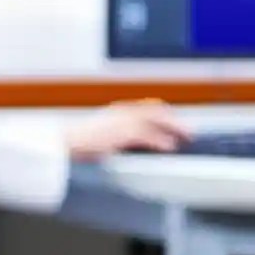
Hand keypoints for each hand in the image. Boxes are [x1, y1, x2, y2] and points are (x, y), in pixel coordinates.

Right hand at [63, 99, 190, 160]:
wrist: (66, 142)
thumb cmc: (78, 142)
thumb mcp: (99, 134)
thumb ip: (116, 135)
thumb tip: (126, 143)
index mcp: (117, 111)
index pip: (147, 108)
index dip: (164, 114)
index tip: (174, 121)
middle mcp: (122, 112)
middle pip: (156, 111)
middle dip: (174, 120)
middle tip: (188, 130)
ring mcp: (124, 121)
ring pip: (157, 120)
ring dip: (174, 128)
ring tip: (186, 137)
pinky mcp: (124, 133)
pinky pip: (149, 135)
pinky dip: (161, 141)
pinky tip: (169, 147)